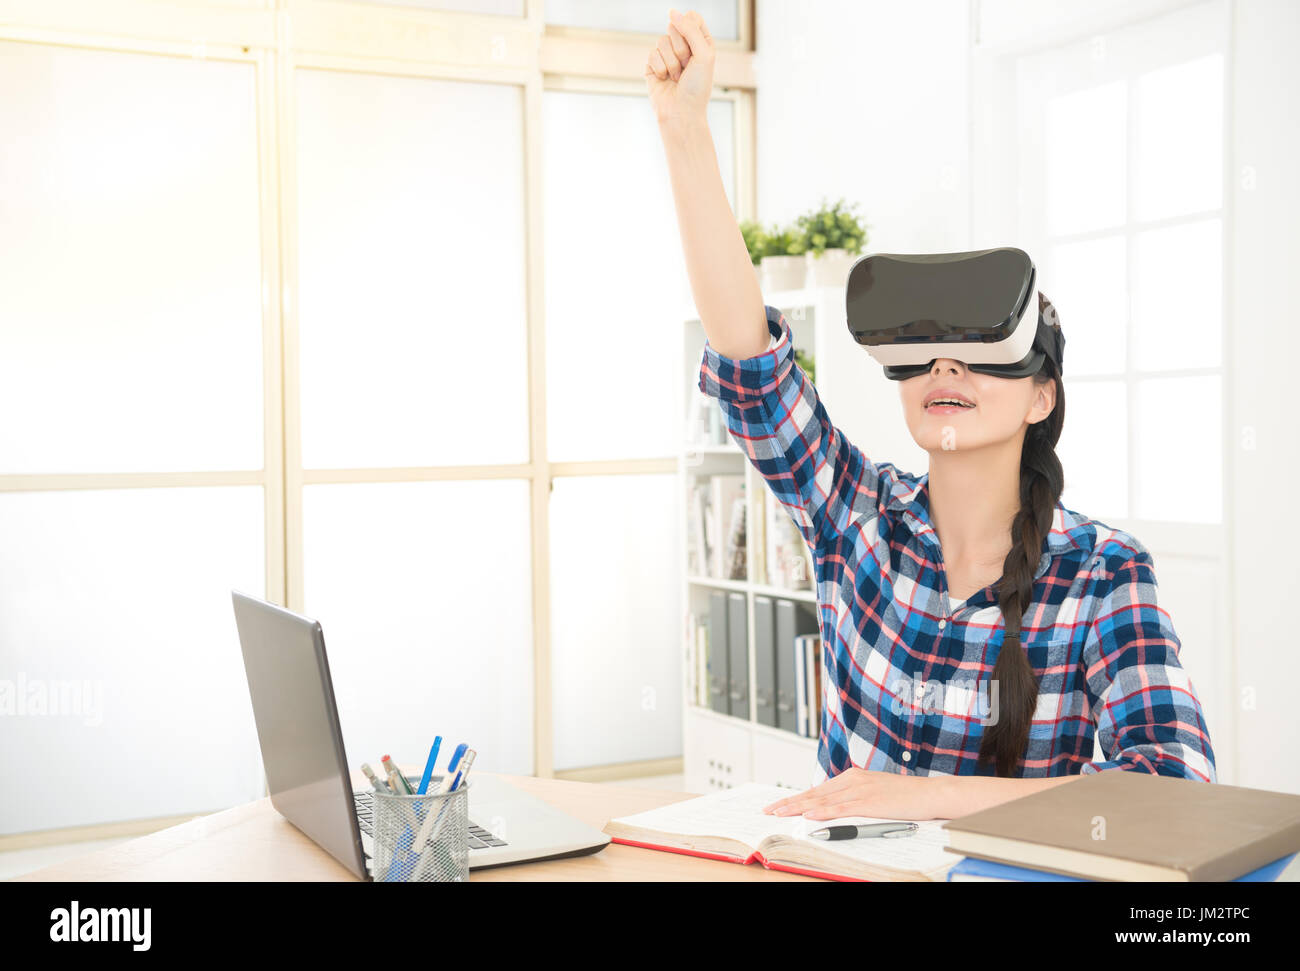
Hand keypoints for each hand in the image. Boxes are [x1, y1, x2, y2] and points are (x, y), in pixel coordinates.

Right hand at [644, 8, 715, 126]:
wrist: (681, 113)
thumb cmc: (697, 88)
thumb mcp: (704, 54)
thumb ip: (690, 29)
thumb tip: (671, 12)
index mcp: (701, 42)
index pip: (692, 18)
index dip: (690, 29)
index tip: (694, 47)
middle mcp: (683, 46)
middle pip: (675, 26)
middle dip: (681, 48)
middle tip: (686, 67)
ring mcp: (666, 55)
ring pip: (662, 40)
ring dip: (671, 62)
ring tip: (676, 77)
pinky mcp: (652, 65)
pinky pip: (652, 54)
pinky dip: (660, 68)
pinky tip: (665, 80)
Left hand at [760, 767, 952, 820]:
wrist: (932, 794)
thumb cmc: (907, 797)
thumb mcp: (875, 794)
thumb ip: (854, 800)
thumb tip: (833, 812)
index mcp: (853, 777)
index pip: (817, 790)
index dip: (795, 797)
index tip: (778, 804)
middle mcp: (853, 780)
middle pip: (814, 793)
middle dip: (789, 802)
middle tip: (769, 809)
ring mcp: (861, 790)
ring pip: (822, 800)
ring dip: (799, 807)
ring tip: (780, 812)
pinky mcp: (870, 802)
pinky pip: (842, 808)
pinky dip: (824, 811)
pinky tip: (810, 814)